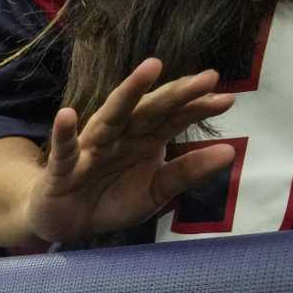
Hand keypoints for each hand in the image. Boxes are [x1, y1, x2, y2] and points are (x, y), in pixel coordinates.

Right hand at [24, 59, 235, 244]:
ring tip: (151, 68)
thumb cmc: (111, 200)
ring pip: (112, 116)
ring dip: (129, 92)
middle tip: (208, 78)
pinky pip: (64, 148)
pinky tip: (67, 115)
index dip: (198, 108)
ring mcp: (91, 147)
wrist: (67, 224)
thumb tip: (230, 152)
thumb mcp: (155, 192)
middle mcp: (121, 136)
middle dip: (177, 93)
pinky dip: (64, 132)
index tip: (226, 99)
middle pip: (151, 109)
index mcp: (145, 140)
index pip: (175, 118)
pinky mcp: (62, 167)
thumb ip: (187, 172)